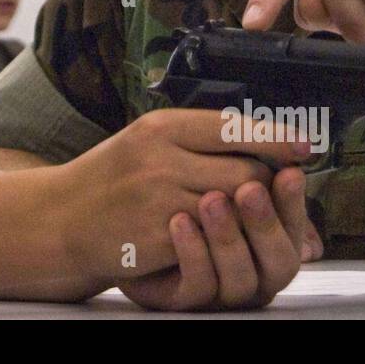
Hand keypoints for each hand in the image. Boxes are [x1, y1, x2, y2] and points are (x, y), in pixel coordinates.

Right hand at [56, 107, 314, 289]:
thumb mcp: (146, 141)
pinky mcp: (160, 234)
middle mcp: (161, 156)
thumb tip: (259, 140)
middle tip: (269, 192)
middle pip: (247, 170)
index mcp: (160, 126)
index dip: (276, 137)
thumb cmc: (110, 179)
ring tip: (242, 215)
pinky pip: (213, 236)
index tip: (303, 146)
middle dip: (266, 186)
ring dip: (247, 215)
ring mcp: (161, 197)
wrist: (61, 218)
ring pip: (236, 206)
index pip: (235, 125)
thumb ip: (196, 139)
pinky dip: (221, 238)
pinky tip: (213, 235)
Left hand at [119, 166, 322, 310]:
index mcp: (265, 236)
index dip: (294, 201)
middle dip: (266, 222)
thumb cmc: (167, 188)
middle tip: (251, 188)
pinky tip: (179, 221)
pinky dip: (193, 253)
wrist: (111, 218)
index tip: (290, 171)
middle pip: (280, 260)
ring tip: (211, 200)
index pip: (294, 227)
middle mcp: (251, 268)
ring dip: (228, 237)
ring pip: (241, 278)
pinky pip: (198, 286)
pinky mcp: (182, 297)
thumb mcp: (204, 162)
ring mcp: (219, 288)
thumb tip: (295, 144)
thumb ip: (242, 156)